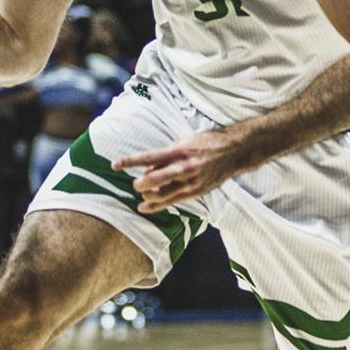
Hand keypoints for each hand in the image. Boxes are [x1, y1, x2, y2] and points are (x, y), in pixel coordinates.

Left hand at [113, 128, 254, 213]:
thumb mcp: (185, 142)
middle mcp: (184, 167)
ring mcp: (191, 181)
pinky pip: (172, 202)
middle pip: (154, 179)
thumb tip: (148, 170)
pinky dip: (157, 205)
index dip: (130, 161)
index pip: (148, 157)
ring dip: (148, 195)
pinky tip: (145, 207)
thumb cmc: (207, 143)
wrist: (235, 152)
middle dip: (141, 183)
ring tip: (142, 193)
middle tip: (136, 184)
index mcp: (179, 151)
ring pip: (161, 194)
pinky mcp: (196, 192)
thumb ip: (167, 156)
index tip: (115, 164)